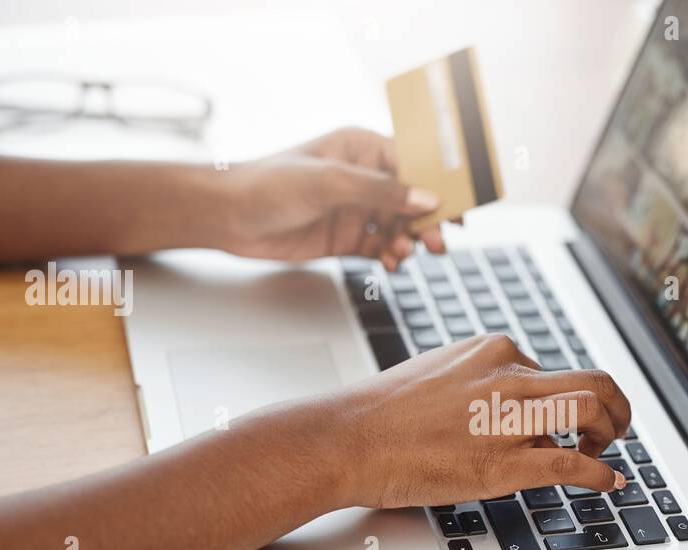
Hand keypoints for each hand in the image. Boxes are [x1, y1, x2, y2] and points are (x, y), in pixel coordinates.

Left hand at [215, 127, 448, 268]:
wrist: (228, 217)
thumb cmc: (268, 185)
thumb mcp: (329, 182)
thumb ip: (380, 192)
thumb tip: (426, 200)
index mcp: (362, 149)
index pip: (414, 163)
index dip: (439, 184)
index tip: (459, 205)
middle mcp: (363, 178)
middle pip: (412, 200)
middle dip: (428, 221)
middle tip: (438, 241)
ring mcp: (356, 209)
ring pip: (400, 227)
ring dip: (409, 242)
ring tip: (406, 254)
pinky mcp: (347, 238)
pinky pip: (382, 248)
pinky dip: (392, 257)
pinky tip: (392, 264)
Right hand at [334, 335, 631, 508]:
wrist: (349, 438)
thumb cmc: (383, 414)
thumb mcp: (441, 374)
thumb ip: (482, 386)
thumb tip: (514, 413)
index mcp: (493, 351)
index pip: (554, 370)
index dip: (567, 399)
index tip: (570, 420)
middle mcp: (508, 375)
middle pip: (593, 382)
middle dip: (616, 407)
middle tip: (617, 429)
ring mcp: (509, 418)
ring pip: (593, 411)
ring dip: (613, 433)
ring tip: (608, 452)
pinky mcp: (504, 461)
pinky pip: (572, 464)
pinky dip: (601, 474)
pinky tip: (609, 482)